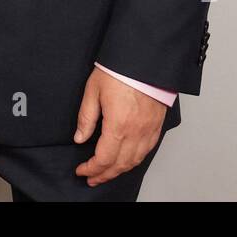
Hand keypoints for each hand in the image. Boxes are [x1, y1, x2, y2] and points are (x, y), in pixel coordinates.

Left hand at [73, 67, 165, 186]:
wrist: (145, 58)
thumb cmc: (119, 70)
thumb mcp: (93, 90)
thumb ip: (86, 118)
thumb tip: (79, 138)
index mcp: (118, 125)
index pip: (104, 159)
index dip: (91, 168)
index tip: (81, 170)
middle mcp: (136, 132)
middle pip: (120, 165)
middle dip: (104, 175)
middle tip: (91, 178)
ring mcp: (149, 130)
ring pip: (135, 161)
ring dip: (119, 170)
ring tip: (107, 173)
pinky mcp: (157, 125)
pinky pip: (147, 150)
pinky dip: (135, 160)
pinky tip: (127, 160)